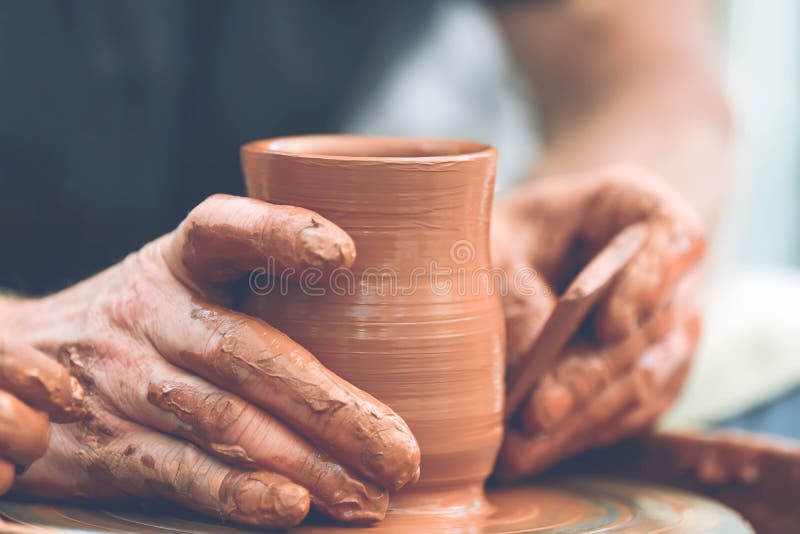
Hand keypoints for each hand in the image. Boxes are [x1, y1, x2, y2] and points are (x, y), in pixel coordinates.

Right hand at [0, 195, 419, 527]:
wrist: (27, 361)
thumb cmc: (149, 318)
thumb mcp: (188, 279)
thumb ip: (259, 282)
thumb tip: (379, 306)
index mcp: (179, 260)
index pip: (223, 228)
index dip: (280, 233)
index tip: (344, 255)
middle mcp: (149, 312)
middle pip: (246, 353)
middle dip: (330, 407)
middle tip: (399, 452)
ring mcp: (121, 379)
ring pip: (223, 419)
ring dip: (303, 463)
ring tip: (367, 496)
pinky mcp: (104, 443)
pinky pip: (178, 468)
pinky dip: (236, 492)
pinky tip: (291, 507)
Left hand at [492, 165, 705, 479]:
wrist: (533, 249)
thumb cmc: (513, 235)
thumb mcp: (497, 240)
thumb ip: (513, 288)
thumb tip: (530, 370)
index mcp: (642, 210)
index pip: (675, 238)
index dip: (648, 284)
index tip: (608, 325)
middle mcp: (671, 274)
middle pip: (651, 328)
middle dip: (588, 377)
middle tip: (536, 414)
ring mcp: (671, 330)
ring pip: (642, 381)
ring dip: (581, 419)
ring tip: (521, 451)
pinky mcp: (654, 377)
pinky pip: (630, 412)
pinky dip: (582, 434)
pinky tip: (536, 454)